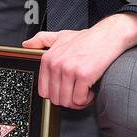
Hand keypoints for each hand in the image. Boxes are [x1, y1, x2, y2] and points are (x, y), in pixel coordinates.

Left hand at [22, 13, 136, 108]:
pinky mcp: (83, 75)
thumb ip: (41, 39)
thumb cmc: (87, 38)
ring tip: (85, 92)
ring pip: (67, 102)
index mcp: (48, 59)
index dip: (56, 95)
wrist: (109, 35)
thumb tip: (26, 44)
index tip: (66, 91)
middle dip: (68, 100)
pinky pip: (80, 99)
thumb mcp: (60, 36)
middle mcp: (56, 65)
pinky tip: (91, 91)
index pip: (44, 91)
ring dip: (78, 102)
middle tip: (78, 93)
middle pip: (56, 99)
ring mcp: (69, 70)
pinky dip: (87, 100)